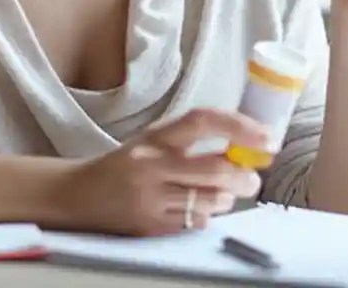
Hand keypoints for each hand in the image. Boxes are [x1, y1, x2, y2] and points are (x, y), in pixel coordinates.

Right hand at [57, 109, 268, 236]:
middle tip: (252, 178)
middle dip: (245, 176)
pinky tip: (196, 208)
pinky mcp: (150, 226)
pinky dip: (206, 216)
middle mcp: (151, 166)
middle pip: (215, 170)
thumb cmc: (125, 165)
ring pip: (210, 200)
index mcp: (154, 138)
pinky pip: (196, 223)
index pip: (202, 121)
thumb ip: (190, 140)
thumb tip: (244, 141)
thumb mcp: (153, 142)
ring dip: (227, 198)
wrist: (80, 195)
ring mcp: (150, 199)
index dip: (240, 127)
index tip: (267, 137)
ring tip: (223, 193)